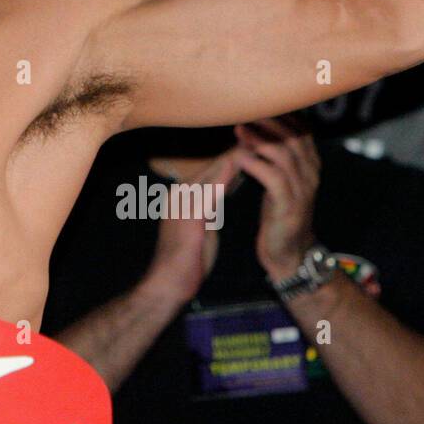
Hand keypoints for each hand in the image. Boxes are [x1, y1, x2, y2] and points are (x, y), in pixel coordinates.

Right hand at [142, 149, 241, 303]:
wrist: (168, 282)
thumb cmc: (187, 258)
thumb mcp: (201, 225)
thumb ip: (211, 205)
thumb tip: (225, 188)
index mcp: (181, 196)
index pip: (210, 172)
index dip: (231, 160)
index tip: (250, 149)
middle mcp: (179, 195)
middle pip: (210, 169)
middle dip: (233, 155)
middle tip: (255, 140)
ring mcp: (181, 204)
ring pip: (209, 175)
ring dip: (230, 160)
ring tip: (249, 146)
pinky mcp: (188, 216)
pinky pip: (207, 193)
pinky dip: (222, 178)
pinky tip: (235, 167)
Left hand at [228, 115, 320, 280]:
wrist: (288, 252)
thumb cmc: (279, 211)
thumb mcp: (280, 179)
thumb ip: (276, 154)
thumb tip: (255, 124)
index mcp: (310, 164)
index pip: (301, 129)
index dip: (281, 114)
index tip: (256, 101)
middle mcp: (311, 173)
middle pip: (293, 136)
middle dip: (269, 121)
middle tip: (244, 110)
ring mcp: (302, 190)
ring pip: (283, 154)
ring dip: (259, 139)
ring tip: (239, 129)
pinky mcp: (289, 206)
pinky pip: (273, 178)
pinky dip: (256, 164)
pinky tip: (240, 156)